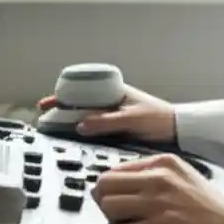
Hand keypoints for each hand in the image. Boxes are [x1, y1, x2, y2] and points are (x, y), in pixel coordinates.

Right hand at [37, 84, 175, 142]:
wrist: (179, 130)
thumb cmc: (160, 119)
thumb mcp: (132, 119)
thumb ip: (106, 121)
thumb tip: (80, 124)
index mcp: (115, 91)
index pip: (83, 88)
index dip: (64, 94)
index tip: (47, 103)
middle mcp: (112, 100)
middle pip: (81, 101)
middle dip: (62, 106)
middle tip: (44, 115)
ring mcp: (115, 113)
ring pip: (86, 113)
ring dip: (71, 118)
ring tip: (53, 125)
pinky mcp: (118, 127)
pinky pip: (95, 125)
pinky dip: (83, 128)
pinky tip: (74, 134)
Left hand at [92, 154, 223, 223]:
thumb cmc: (215, 211)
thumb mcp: (186, 177)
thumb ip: (157, 175)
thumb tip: (127, 183)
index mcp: (166, 161)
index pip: (117, 167)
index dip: (113, 187)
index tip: (119, 198)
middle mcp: (159, 177)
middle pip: (105, 183)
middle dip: (104, 201)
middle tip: (117, 214)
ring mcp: (157, 202)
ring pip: (108, 206)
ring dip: (114, 220)